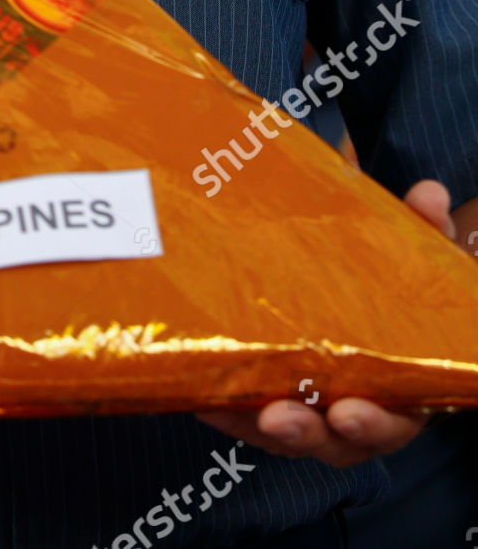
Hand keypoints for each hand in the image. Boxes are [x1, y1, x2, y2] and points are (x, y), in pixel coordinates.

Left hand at [195, 179, 454, 466]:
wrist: (356, 283)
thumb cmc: (389, 284)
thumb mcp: (408, 255)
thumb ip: (423, 227)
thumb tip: (430, 194)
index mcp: (399, 385)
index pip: (394, 419)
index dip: (373, 424)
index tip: (347, 413)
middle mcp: (354, 408)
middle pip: (334, 440)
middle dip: (307, 431)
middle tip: (280, 418)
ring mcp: (309, 408)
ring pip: (286, 432)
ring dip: (261, 425)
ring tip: (237, 407)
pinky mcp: (268, 398)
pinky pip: (245, 416)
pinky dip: (227, 410)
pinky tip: (203, 397)